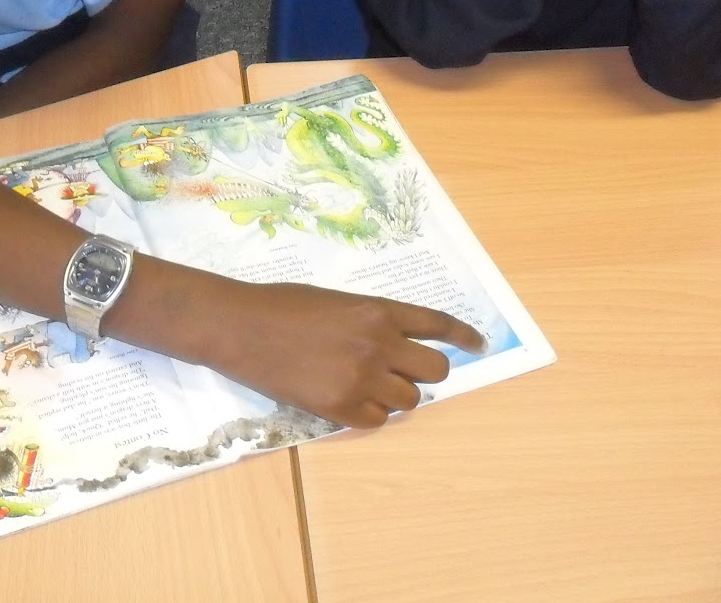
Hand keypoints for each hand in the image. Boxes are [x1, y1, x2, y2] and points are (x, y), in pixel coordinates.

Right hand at [207, 280, 485, 427]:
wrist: (240, 326)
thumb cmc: (281, 304)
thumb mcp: (337, 300)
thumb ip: (371, 320)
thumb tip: (395, 344)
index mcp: (379, 310)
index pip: (438, 323)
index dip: (464, 336)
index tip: (479, 345)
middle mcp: (379, 343)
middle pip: (434, 369)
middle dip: (422, 372)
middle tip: (400, 372)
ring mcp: (362, 377)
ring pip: (408, 400)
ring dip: (394, 395)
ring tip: (364, 385)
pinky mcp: (340, 406)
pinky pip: (377, 420)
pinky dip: (369, 414)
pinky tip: (347, 401)